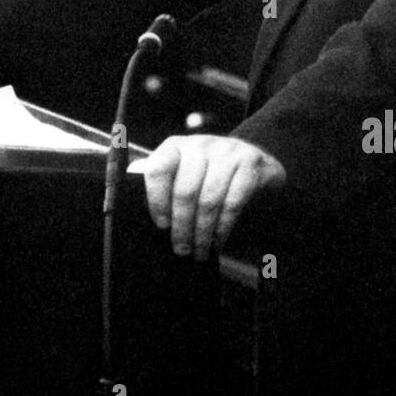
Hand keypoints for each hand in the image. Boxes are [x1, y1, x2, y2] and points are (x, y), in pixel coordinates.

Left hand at [141, 134, 284, 261]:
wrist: (254, 164)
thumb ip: (163, 185)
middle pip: (185, 190)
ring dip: (202, 232)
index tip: (161, 225)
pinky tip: (218, 242)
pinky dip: (223, 227)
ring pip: (209, 199)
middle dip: (182, 226)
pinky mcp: (250, 163)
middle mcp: (200, 144)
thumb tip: (140, 209)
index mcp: (176, 146)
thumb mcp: (184, 173)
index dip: (157, 200)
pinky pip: (232, 202)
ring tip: (199, 252)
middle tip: (181, 250)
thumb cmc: (210, 175)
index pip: (158, 169)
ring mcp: (227, 151)